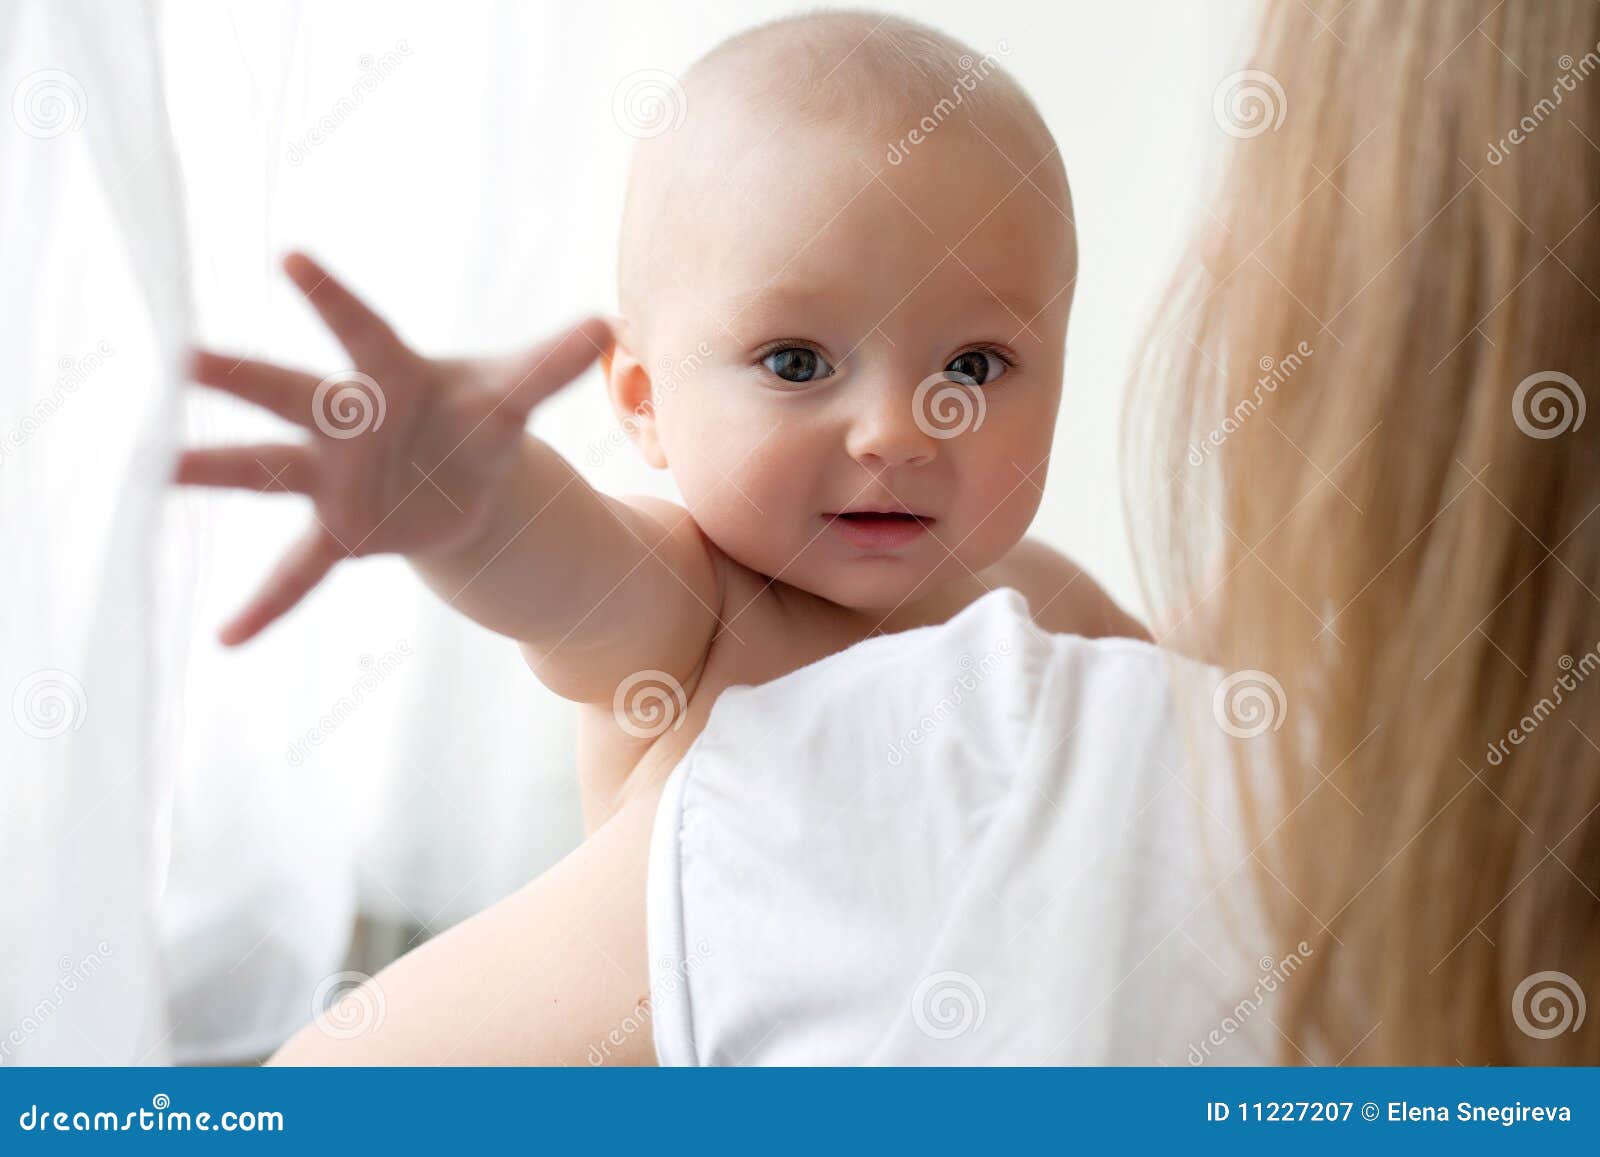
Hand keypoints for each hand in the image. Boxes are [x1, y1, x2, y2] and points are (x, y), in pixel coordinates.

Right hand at [176, 252, 608, 645]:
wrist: (462, 476)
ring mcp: (332, 475)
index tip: (289, 257)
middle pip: (289, 392)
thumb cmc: (478, 415)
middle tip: (182, 356)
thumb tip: (607, 323)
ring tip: (157, 469)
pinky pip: (299, 568)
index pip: (359, 329)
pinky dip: (269, 603)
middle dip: (240, 377)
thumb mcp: (515, 391)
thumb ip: (552, 363)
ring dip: (214, 470)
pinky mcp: (340, 530)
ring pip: (265, 469)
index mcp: (390, 373)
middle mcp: (345, 417)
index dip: (329, 296)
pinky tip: (228, 639)